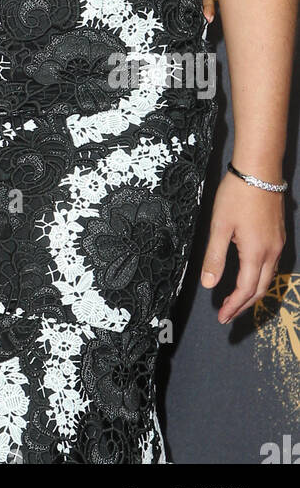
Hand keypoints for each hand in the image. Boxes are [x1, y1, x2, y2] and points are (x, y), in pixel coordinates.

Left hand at [200, 171, 285, 323]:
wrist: (259, 170)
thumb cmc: (237, 194)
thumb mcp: (219, 225)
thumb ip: (214, 257)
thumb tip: (208, 284)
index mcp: (256, 253)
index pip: (246, 290)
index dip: (234, 306)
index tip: (223, 317)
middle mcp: (271, 252)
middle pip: (260, 289)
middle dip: (244, 305)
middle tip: (228, 315)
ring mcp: (278, 243)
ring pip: (268, 278)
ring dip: (253, 292)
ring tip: (237, 301)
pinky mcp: (278, 235)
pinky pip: (272, 265)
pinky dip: (260, 278)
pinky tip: (250, 276)